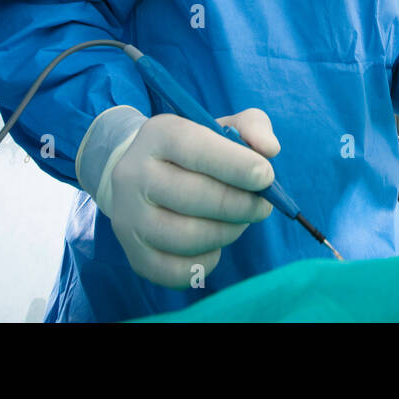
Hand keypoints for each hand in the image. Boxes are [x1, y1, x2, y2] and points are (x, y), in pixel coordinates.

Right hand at [103, 109, 277, 287]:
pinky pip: (177, 271)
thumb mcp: (221, 126)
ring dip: (228, 232)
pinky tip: (216, 244)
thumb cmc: (195, 151)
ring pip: (187, 237)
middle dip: (241, 204)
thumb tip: (270, 149)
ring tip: (240, 221)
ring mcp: (129, 218)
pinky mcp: (134, 255)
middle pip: (193, 196)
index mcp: (158, 134)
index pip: (194, 147)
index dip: (236, 165)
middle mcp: (134, 174)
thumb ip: (252, 126)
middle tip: (262, 205)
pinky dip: (208, 261)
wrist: (142, 178)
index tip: (266, 177)